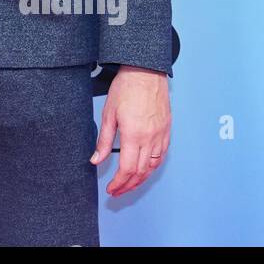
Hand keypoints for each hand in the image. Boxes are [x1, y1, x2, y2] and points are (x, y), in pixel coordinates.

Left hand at [90, 65, 170, 196]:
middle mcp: (150, 138)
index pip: (127, 169)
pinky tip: (145, 169)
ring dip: (141, 179)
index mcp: (134, 135)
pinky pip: (162, 156)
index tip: (111, 189)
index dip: (119, 183)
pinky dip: (152, 167)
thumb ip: (103, 140)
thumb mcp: (108, 114)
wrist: (145, 72)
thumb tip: (96, 160)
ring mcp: (161, 135)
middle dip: (128, 185)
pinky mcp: (167, 130)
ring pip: (153, 167)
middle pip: (140, 172)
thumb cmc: (126, 88)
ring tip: (129, 184)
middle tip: (118, 191)